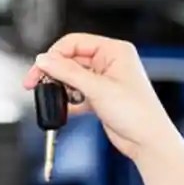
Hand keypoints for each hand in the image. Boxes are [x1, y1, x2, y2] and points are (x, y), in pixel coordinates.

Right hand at [22, 33, 176, 161]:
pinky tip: (64, 109)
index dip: (54, 54)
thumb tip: (45, 60)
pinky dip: (68, 101)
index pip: (75, 42)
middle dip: (54, 73)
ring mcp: (104, 80)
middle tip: (36, 84)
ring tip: (52, 98)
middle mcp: (109, 62)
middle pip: (70, 60)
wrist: (147, 141)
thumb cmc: (138, 112)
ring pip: (72, 77)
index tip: (39, 68)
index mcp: (114, 50)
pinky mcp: (100, 97)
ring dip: (61, 88)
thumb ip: (67, 72)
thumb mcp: (97, 88)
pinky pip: (77, 94)